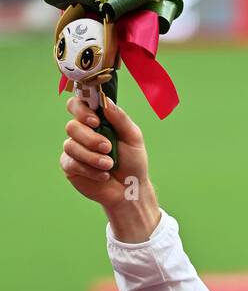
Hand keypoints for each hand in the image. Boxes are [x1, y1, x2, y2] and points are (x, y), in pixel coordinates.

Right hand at [60, 93, 159, 240]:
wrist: (130, 190)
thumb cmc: (133, 162)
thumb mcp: (133, 137)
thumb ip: (120, 118)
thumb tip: (105, 101)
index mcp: (95, 121)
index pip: (77, 105)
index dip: (81, 109)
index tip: (95, 120)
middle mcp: (82, 133)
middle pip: (72, 126)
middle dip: (90, 138)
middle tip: (107, 147)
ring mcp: (74, 150)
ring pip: (70, 145)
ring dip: (92, 157)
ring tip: (109, 165)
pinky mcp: (70, 167)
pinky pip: (71, 163)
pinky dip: (89, 170)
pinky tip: (104, 176)